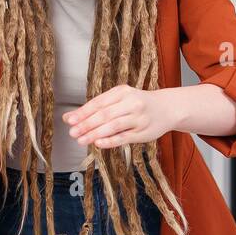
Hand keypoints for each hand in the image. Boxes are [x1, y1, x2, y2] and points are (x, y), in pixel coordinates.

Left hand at [65, 85, 179, 149]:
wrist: (166, 109)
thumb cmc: (137, 104)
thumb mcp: (119, 99)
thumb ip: (96, 108)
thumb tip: (69, 117)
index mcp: (122, 92)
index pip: (99, 103)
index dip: (83, 112)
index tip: (69, 120)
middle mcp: (131, 103)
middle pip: (105, 114)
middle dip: (86, 124)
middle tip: (73, 132)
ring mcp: (138, 118)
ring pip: (113, 126)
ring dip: (95, 134)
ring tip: (81, 140)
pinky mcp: (143, 132)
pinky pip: (124, 137)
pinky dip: (110, 141)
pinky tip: (98, 143)